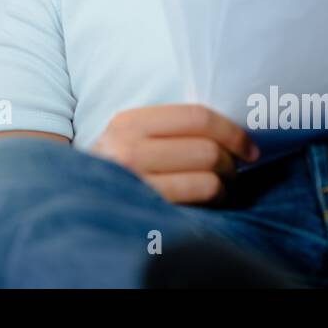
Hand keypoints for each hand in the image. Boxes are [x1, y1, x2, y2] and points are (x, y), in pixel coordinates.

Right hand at [91, 103, 260, 205]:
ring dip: (223, 185)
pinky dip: (212, 201)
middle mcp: (128, 151)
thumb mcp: (131, 138)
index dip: (231, 131)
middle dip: (230, 162)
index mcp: (129, 123)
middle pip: (207, 149)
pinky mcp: (145, 210)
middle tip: (231, 169)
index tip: (248, 147)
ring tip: (218, 187)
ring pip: (208, 179)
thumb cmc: (118, 168)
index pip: (196, 117)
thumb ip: (169, 129)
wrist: (79, 202)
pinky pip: (198, 202)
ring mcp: (136, 184)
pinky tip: (206, 201)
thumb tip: (229, 132)